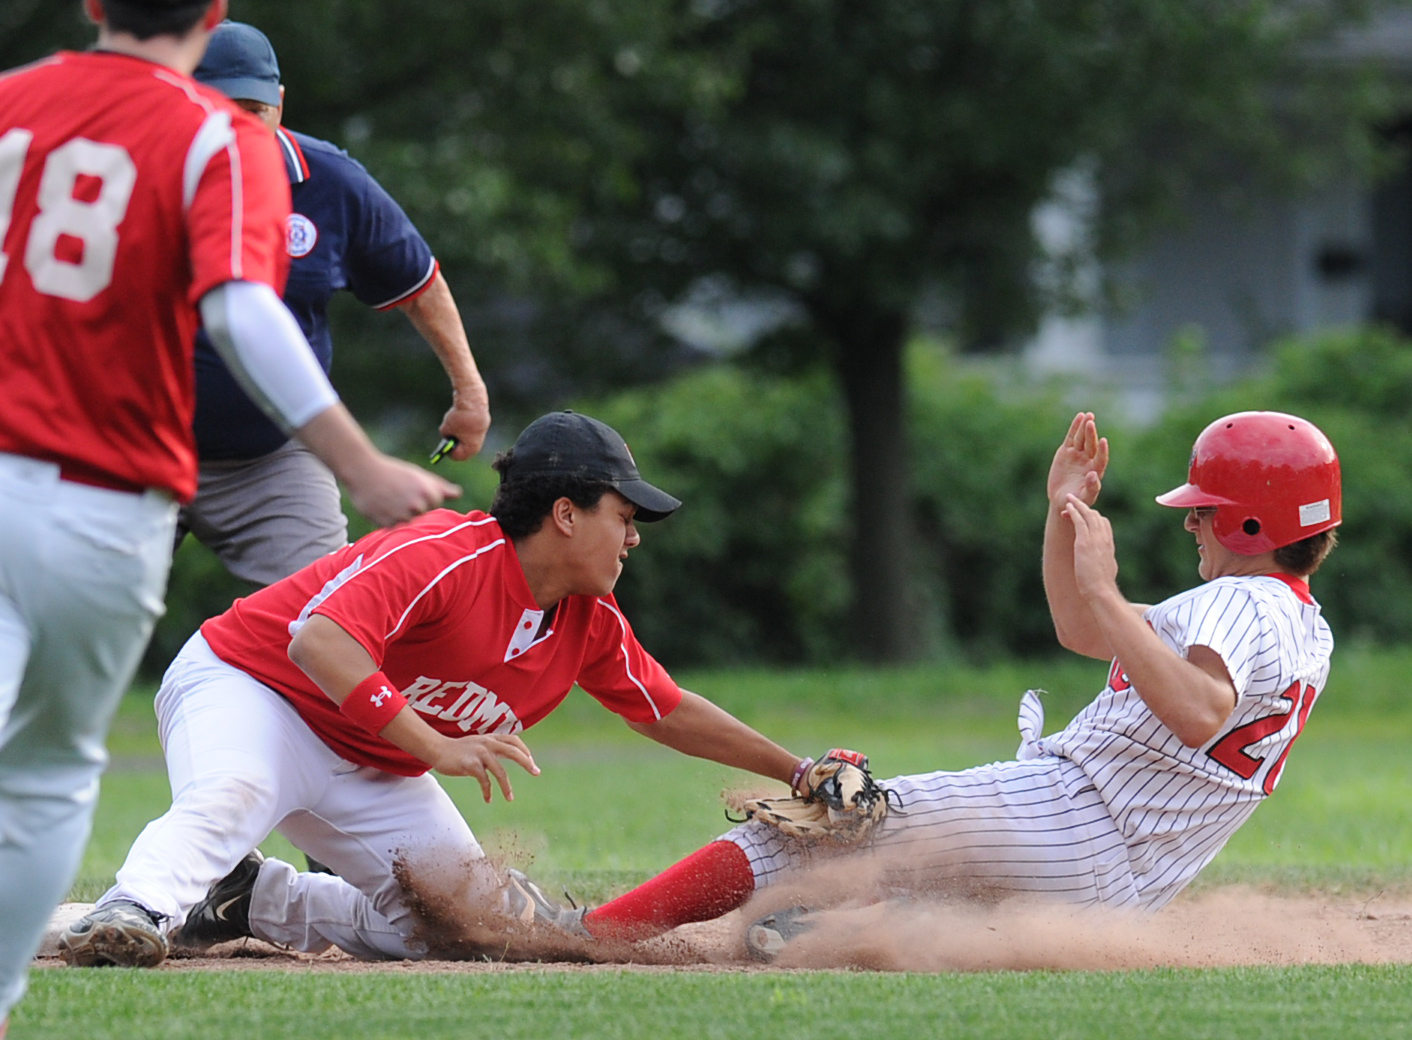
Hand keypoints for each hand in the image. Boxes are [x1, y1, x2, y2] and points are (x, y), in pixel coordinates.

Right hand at [345, 456, 460, 527]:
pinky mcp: (387, 524)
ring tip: (389, 499)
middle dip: (412, 508)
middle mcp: (418, 506)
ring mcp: (402, 516)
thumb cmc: (393, 473)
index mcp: (429, 494)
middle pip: (422, 516)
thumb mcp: (418, 476)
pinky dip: (388, 519)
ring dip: (400, 515)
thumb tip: (459, 494)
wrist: (362, 471)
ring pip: (408, 523)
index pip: (435, 506)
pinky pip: (394, 527)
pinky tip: (381, 506)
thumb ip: (440, 487)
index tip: (410, 489)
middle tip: (397, 493)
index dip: (423, 498)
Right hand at [426, 733, 539, 802]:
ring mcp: (479, 753)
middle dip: (526, 763)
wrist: (436, 749)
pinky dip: (488, 792)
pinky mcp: (470, 765)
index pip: (513, 740)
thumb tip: (506, 753)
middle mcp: (487, 743)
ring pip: (500, 771)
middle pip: (513, 751)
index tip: (531, 761)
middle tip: (536, 772)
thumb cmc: (457, 749)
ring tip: (510, 798)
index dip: (524, 750)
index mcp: (490, 738)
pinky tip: (488, 799)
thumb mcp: (477, 743)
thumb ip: (491, 746)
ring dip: (506, 787)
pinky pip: (484, 781)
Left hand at [439, 384, 491, 459]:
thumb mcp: (446, 428)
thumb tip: (447, 434)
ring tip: (452, 428)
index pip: (458, 456)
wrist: (472, 401)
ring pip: (468, 437)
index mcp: (470, 448)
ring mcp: (482, 433)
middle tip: (447, 439)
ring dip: (460, 435)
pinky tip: (460, 421)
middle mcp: (478, 443)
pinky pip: (472, 429)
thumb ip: (446, 434)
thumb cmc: (459, 418)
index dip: (449, 452)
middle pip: (464, 448)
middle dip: (455, 444)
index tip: (442, 450)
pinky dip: (465, 427)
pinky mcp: (483, 423)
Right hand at [1048, 412, 1107, 507]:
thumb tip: (1093, 475)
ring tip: (1088, 415)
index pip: (1101, 458)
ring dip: (1085, 427)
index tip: (1104, 441)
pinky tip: (1080, 417)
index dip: (1103, 450)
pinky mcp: (1066, 451)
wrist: (1061, 499)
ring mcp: (1077, 455)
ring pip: (1082, 439)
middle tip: (1091, 423)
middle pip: (1091, 445)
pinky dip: (1075, 428)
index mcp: (1095, 471)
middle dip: (1091, 434)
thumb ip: (1091, 488)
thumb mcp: (1083, 498)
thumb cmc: (1074, 501)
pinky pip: (1072, 437)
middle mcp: (1088, 460)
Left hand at [1064, 494, 1119, 600]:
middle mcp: (1104, 539)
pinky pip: (1079, 521)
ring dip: (1078, 505)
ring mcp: (1095, 539)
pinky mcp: (1084, 542)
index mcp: (1109, 545)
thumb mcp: (1107, 571)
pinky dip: (1074, 511)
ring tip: (1069, 498)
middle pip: (1097, 517)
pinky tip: (1068, 506)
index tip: (1083, 516)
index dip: (1094, 518)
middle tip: (1073, 503)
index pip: (1104, 524)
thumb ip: (1105, 563)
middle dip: (1084, 509)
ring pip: (1088, 515)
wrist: (1101, 591)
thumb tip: (1105, 566)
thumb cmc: (1103, 586)